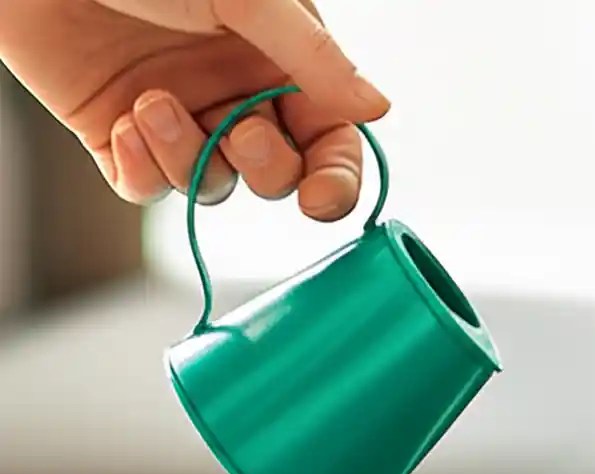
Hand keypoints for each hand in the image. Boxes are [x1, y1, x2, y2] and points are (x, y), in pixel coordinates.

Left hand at [0, 0, 390, 221]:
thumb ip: (316, 58)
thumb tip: (378, 108)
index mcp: (281, 59)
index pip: (329, 137)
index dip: (334, 176)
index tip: (322, 198)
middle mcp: (237, 91)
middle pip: (278, 173)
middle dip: (264, 166)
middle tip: (239, 128)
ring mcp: (181, 115)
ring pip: (214, 184)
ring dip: (190, 159)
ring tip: (156, 105)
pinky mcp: (120, 134)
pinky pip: (148, 187)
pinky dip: (144, 171)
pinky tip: (128, 123)